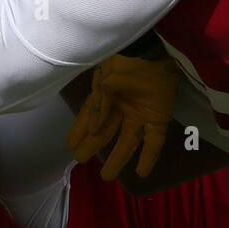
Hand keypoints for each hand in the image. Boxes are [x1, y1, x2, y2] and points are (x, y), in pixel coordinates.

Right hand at [65, 54, 180, 179]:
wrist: (149, 51)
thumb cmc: (124, 63)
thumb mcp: (104, 81)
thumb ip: (99, 106)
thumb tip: (93, 130)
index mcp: (105, 98)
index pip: (89, 120)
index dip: (80, 133)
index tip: (70, 147)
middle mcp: (121, 110)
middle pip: (105, 134)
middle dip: (92, 147)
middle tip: (81, 161)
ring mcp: (139, 115)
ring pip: (127, 142)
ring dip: (118, 159)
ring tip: (107, 176)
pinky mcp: (157, 118)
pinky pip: (153, 141)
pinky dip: (148, 157)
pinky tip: (142, 173)